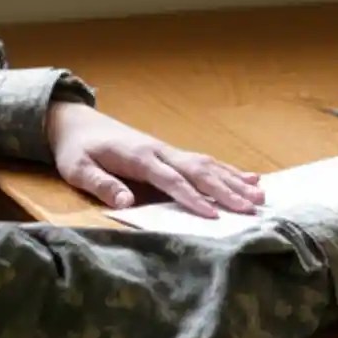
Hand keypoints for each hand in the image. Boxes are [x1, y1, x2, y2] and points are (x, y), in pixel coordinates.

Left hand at [46, 102, 264, 217]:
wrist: (77, 123)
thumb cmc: (77, 149)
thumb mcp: (78, 168)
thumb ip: (101, 184)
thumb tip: (126, 202)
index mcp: (138, 156)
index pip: (170, 179)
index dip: (192, 197)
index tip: (213, 215)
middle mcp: (159, 151)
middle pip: (198, 170)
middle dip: (225, 190)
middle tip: (250, 209)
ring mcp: (168, 150)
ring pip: (207, 164)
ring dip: (234, 180)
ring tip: (260, 197)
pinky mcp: (170, 153)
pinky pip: (204, 161)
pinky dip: (229, 170)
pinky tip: (250, 179)